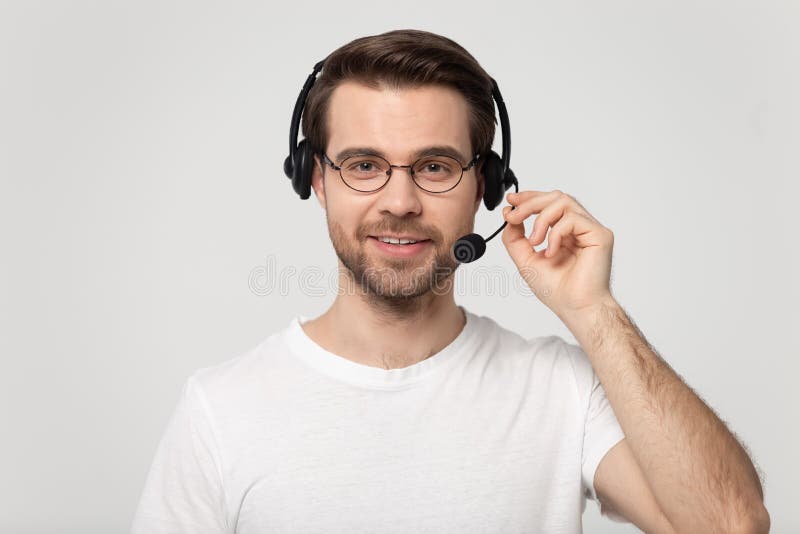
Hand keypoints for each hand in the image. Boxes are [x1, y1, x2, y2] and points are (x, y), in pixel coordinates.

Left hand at [501, 190, 614, 318]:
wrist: (574, 307)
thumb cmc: (556, 289)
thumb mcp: (525, 259)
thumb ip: (515, 237)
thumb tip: (510, 214)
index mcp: (564, 231)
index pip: (548, 203)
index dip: (529, 197)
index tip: (511, 201)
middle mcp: (579, 227)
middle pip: (556, 196)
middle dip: (530, 203)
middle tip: (514, 216)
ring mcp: (590, 229)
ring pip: (564, 202)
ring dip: (541, 218)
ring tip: (534, 241)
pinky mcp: (600, 235)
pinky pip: (573, 219)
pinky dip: (555, 233)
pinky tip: (551, 252)